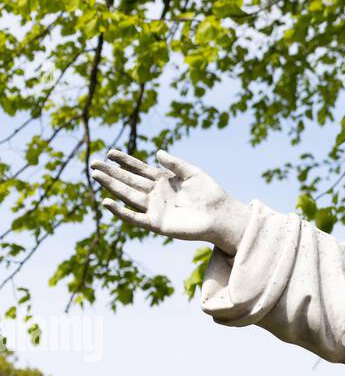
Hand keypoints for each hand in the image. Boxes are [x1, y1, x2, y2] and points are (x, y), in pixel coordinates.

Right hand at [92, 149, 249, 255]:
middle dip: (111, 172)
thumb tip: (158, 152)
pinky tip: (106, 202)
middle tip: (93, 163)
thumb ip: (176, 164)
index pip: (139, 169)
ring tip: (96, 176)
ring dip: (111, 186)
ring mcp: (154, 208)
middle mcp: (155, 194)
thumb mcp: (193, 173)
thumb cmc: (210, 194)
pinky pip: (134, 217)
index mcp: (163, 181)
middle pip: (129, 181)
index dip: (125, 161)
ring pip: (127, 196)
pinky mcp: (156, 223)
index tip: (110, 153)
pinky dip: (120, 211)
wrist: (220, 215)